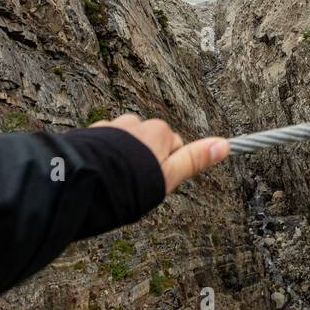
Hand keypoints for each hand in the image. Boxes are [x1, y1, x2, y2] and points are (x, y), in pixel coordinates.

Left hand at [91, 113, 229, 193]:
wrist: (84, 180)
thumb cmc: (131, 182)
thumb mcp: (169, 176)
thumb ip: (195, 159)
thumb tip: (225, 145)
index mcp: (159, 131)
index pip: (173, 146)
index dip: (165, 168)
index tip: (153, 184)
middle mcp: (135, 123)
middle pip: (146, 143)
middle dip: (141, 161)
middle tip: (131, 186)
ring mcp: (110, 127)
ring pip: (122, 143)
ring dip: (119, 158)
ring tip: (112, 182)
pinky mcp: (89, 135)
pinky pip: (100, 144)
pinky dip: (100, 158)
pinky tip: (96, 176)